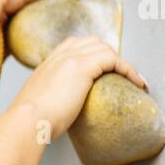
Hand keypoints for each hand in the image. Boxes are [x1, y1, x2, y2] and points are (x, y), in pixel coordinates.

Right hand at [11, 34, 148, 140]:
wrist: (27, 121)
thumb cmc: (30, 122)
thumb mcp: (37, 106)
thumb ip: (47, 103)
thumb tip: (54, 116)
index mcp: (46, 64)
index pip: (72, 46)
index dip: (90, 54)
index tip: (101, 70)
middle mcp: (58, 57)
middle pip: (91, 42)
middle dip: (108, 55)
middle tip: (119, 75)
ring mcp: (70, 59)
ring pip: (104, 48)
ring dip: (120, 62)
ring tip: (131, 80)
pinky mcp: (83, 67)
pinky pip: (114, 60)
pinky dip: (128, 69)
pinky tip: (137, 83)